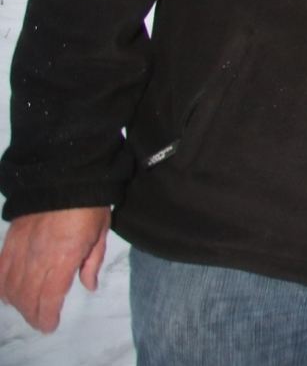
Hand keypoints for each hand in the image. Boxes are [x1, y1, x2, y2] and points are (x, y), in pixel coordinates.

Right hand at [0, 206, 109, 332]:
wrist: (65, 176)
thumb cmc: (88, 203)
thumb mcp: (101, 232)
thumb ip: (92, 262)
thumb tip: (88, 285)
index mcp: (64, 255)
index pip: (51, 296)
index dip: (47, 315)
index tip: (49, 325)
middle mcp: (39, 256)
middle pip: (29, 296)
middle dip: (33, 314)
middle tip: (40, 322)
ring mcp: (22, 248)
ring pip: (12, 286)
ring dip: (18, 303)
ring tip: (27, 310)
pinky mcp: (11, 240)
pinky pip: (1, 269)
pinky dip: (2, 285)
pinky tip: (6, 294)